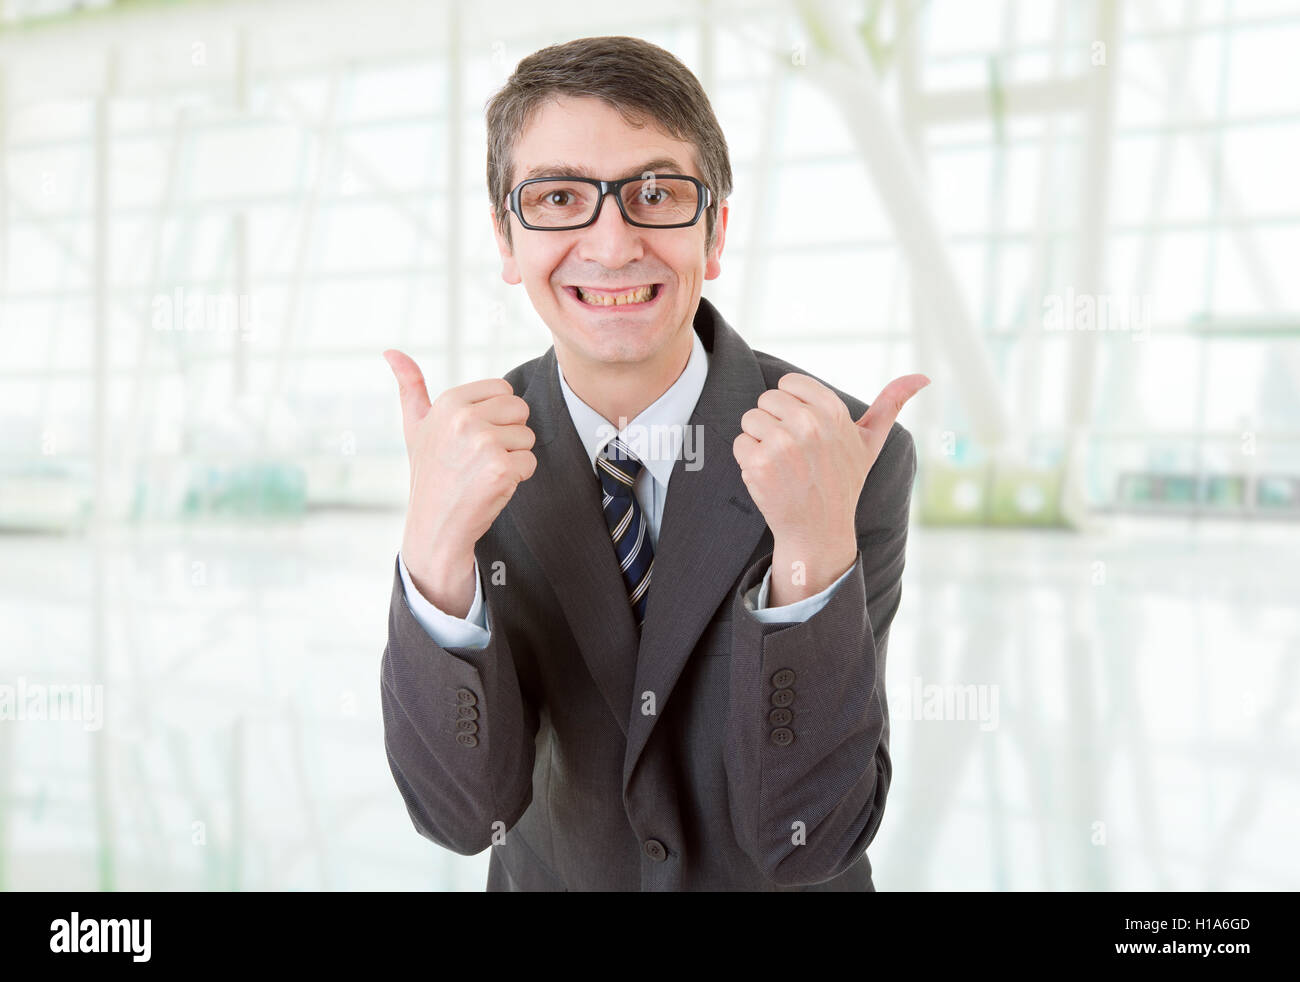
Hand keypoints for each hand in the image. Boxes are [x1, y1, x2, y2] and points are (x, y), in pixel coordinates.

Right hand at [384, 349, 536, 615]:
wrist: (434, 527)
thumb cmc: (429, 475)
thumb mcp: (415, 427)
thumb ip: (410, 387)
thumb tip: (392, 351)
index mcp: (449, 402)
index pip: (503, 390)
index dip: (496, 416)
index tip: (473, 437)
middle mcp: (465, 418)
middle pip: (520, 410)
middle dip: (509, 434)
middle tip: (481, 458)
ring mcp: (484, 443)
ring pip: (528, 437)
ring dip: (513, 458)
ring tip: (483, 473)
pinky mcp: (501, 469)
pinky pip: (530, 462)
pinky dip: (518, 478)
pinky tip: (491, 487)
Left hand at [733, 372, 929, 600]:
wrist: (819, 531)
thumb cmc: (843, 482)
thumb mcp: (869, 442)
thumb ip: (891, 404)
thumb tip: (923, 377)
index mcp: (833, 412)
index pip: (789, 383)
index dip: (791, 406)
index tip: (804, 430)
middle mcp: (809, 425)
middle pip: (766, 400)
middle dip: (774, 423)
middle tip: (793, 452)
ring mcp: (782, 445)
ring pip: (750, 420)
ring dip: (759, 441)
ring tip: (781, 464)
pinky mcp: (759, 464)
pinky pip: (740, 443)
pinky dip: (747, 460)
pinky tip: (770, 476)